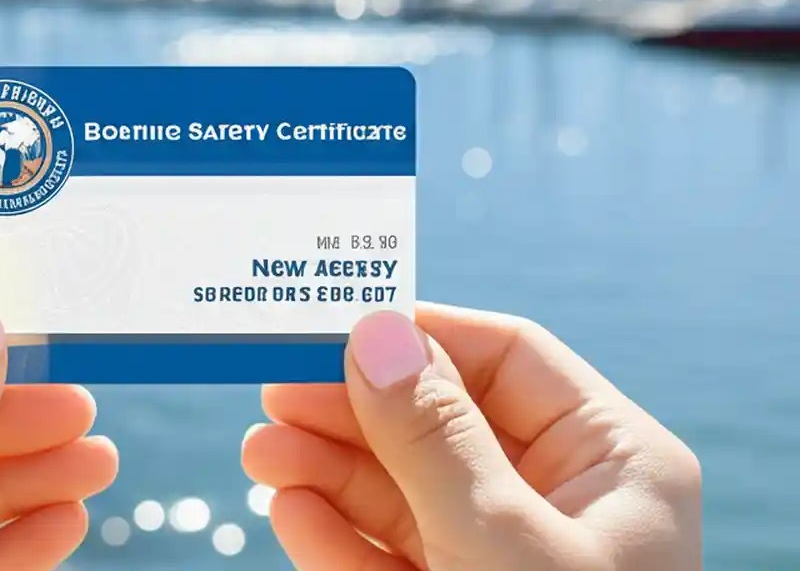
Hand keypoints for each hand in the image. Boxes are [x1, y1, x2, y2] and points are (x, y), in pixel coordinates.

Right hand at [243, 303, 700, 569]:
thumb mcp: (502, 542)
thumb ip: (433, 437)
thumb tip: (375, 333)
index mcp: (613, 464)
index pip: (505, 357)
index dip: (416, 335)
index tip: (329, 324)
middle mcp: (561, 505)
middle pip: (440, 422)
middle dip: (351, 407)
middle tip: (271, 390)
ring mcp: (505, 561)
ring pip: (404, 491)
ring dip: (328, 468)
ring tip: (259, 449)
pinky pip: (389, 558)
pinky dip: (335, 534)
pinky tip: (287, 507)